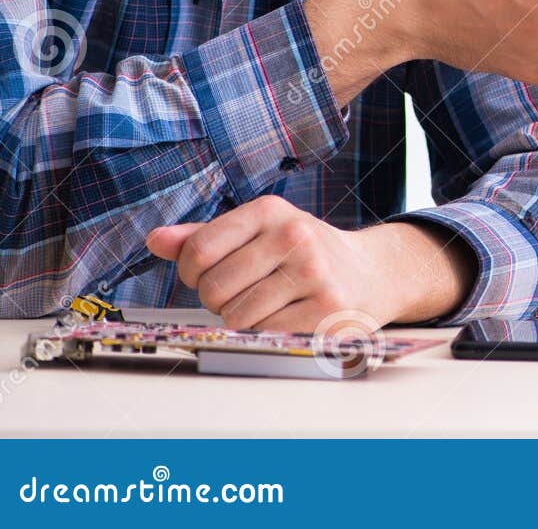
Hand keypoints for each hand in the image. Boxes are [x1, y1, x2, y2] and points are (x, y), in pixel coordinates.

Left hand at [146, 196, 467, 330]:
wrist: (372, 273)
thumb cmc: (305, 255)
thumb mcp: (260, 233)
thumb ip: (204, 237)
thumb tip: (155, 240)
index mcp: (270, 211)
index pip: (198, 250)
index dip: (193, 273)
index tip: (211, 275)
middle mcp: (293, 235)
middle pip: (214, 289)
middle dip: (221, 301)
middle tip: (248, 293)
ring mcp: (313, 272)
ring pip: (237, 317)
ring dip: (244, 322)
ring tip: (270, 306)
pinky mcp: (326, 308)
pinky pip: (266, 335)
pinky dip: (268, 335)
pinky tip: (288, 320)